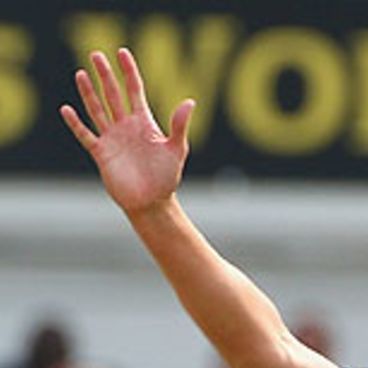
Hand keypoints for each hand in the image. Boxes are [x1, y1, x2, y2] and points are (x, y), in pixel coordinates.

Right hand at [60, 47, 194, 216]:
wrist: (152, 204)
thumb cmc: (166, 179)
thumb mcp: (176, 150)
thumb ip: (179, 126)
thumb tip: (189, 102)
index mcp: (143, 122)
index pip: (134, 89)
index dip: (129, 71)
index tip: (122, 52)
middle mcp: (125, 127)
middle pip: (112, 94)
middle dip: (105, 75)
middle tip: (96, 54)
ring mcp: (112, 139)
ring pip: (97, 109)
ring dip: (88, 92)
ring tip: (81, 73)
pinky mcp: (102, 153)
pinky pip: (86, 135)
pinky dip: (76, 123)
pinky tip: (66, 109)